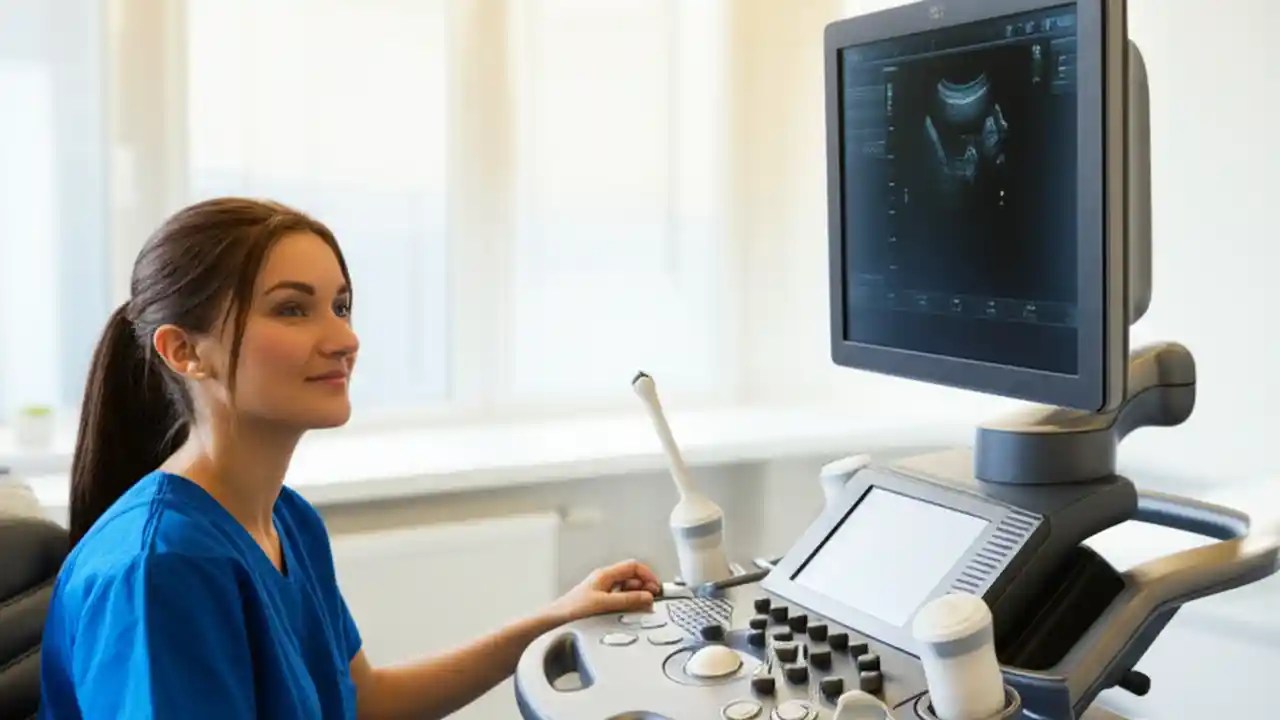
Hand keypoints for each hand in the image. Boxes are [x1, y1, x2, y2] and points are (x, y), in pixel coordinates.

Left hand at [545, 559, 662, 624]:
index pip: (633, 566)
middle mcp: (604, 580)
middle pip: (631, 577)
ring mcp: (602, 591)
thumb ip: (627, 600)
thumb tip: (647, 597)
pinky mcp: (599, 602)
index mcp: (605, 575)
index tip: (656, 588)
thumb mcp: (604, 604)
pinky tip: (629, 612)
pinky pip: (620, 598)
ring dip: (637, 596)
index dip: (648, 575)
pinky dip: (628, 603)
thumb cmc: (572, 610)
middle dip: (644, 586)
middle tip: (652, 599)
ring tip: (642, 606)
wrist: (554, 621)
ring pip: (626, 588)